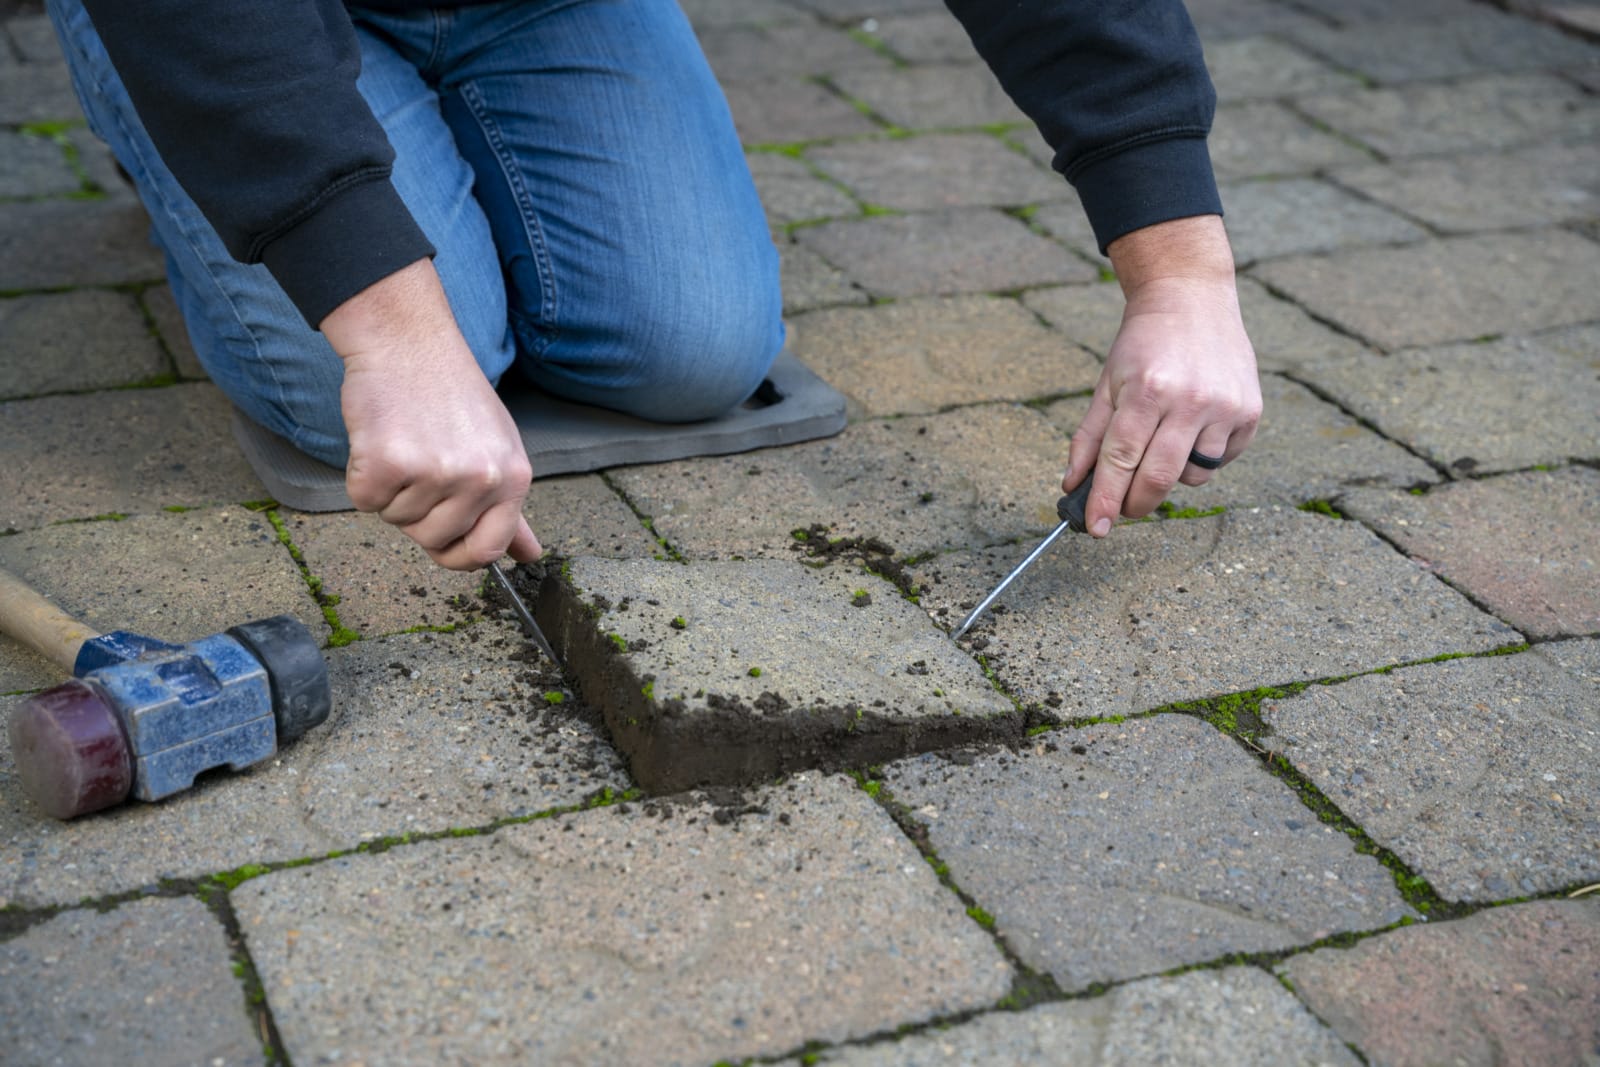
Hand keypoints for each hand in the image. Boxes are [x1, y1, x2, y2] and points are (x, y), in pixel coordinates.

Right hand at [321, 259, 540, 569]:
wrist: (409, 342)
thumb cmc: (451, 395)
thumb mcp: (499, 448)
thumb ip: (510, 507)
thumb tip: (529, 556)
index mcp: (513, 478)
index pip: (488, 551)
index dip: (460, 554)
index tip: (445, 540)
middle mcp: (480, 479)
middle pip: (434, 540)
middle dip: (418, 513)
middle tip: (420, 462)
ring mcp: (435, 472)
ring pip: (396, 520)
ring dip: (391, 491)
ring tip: (405, 443)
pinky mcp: (388, 463)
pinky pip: (364, 501)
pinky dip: (362, 477)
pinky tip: (379, 440)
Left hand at [1062, 216, 1260, 535]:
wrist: (1192, 297)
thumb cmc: (1143, 345)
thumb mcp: (1106, 383)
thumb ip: (1088, 437)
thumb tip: (1072, 486)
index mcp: (1146, 389)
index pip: (1121, 459)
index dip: (1106, 499)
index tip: (1096, 529)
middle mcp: (1190, 399)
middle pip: (1158, 477)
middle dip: (1136, 504)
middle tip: (1123, 510)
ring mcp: (1225, 406)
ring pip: (1193, 476)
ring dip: (1171, 475)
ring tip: (1164, 439)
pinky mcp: (1250, 412)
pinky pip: (1220, 462)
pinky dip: (1202, 458)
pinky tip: (1194, 428)